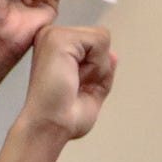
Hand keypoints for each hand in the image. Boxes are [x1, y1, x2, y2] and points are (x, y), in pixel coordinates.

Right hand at [18, 25, 116, 141]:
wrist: (49, 127)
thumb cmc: (63, 117)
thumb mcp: (91, 91)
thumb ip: (102, 70)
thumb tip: (112, 55)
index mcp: (55, 47)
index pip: (95, 44)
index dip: (97, 70)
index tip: (76, 89)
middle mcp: (51, 36)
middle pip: (101, 38)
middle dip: (99, 67)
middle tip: (75, 87)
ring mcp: (53, 34)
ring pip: (102, 38)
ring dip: (97, 68)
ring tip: (74, 82)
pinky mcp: (59, 37)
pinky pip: (100, 41)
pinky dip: (96, 66)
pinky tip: (74, 77)